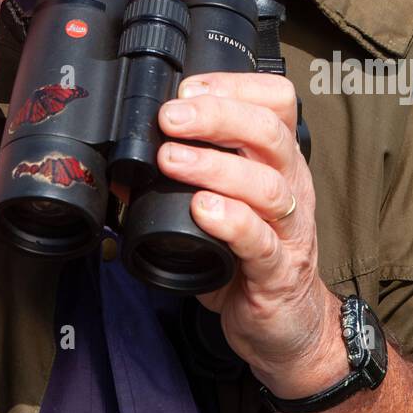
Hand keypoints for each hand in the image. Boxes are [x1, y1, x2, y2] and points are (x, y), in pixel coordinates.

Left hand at [157, 72, 344, 398]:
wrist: (286, 327)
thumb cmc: (249, 259)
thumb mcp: (219, 207)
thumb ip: (180, 181)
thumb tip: (122, 164)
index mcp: (277, 161)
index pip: (275, 101)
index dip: (232, 85)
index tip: (187, 88)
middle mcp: (289, 186)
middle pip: (269, 132)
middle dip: (216, 116)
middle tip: (169, 117)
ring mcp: (289, 229)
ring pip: (266, 184)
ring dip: (214, 166)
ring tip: (171, 161)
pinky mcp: (279, 271)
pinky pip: (260, 240)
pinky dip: (230, 220)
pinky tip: (201, 209)